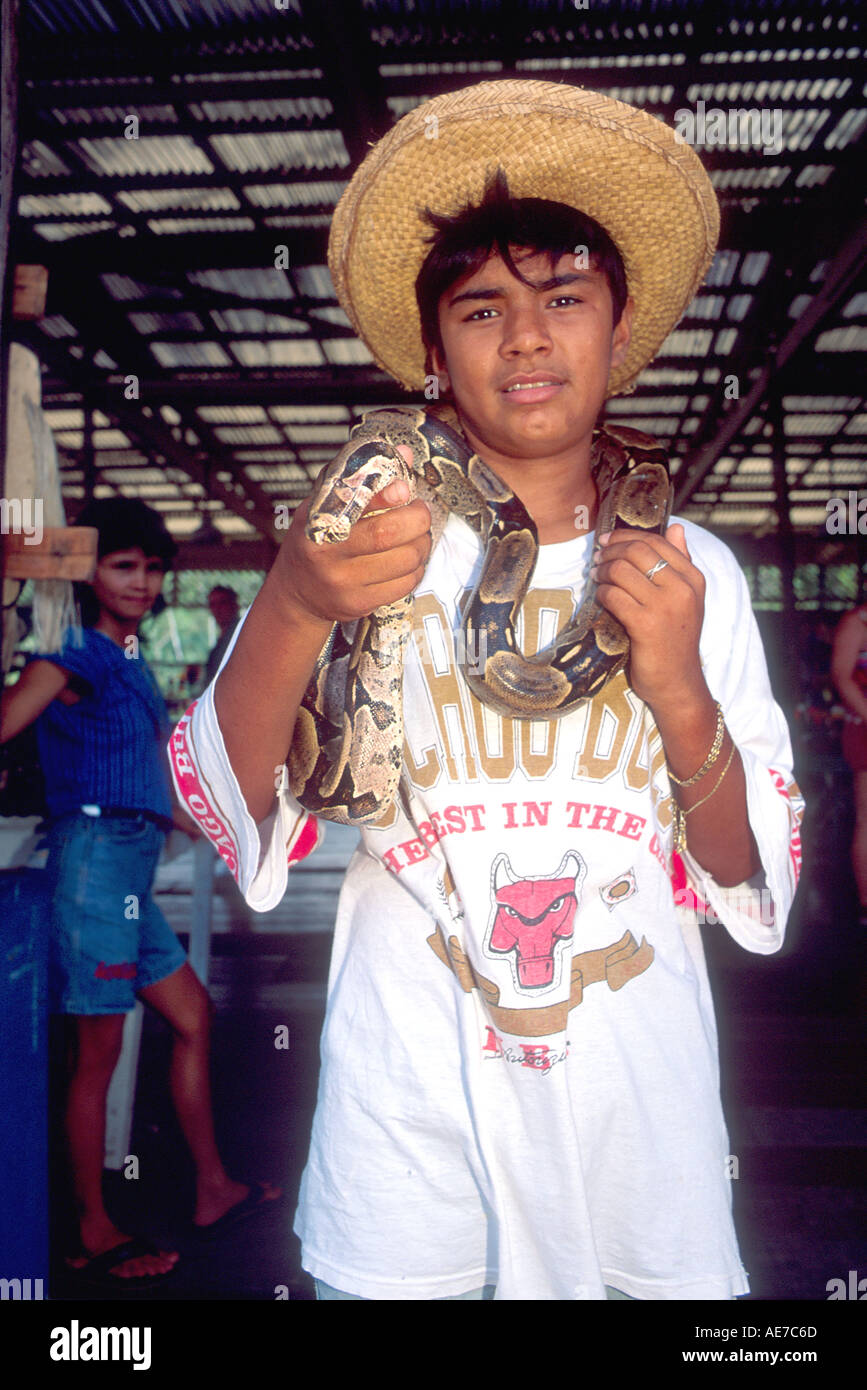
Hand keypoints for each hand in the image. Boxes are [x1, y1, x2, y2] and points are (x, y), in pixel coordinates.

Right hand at [273, 447, 431, 626]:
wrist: (296, 593)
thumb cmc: (316, 539)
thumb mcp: (325, 504)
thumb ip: (361, 477)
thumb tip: (405, 453)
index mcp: (318, 524)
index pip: (357, 506)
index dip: (388, 496)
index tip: (406, 488)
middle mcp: (328, 557)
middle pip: (388, 535)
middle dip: (416, 519)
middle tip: (419, 512)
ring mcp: (344, 585)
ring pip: (404, 561)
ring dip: (422, 544)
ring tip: (416, 536)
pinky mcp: (360, 605)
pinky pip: (404, 584)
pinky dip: (416, 568)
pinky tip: (408, 559)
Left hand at [590, 523, 706, 714]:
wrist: (678, 683)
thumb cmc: (676, 639)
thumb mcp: (686, 599)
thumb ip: (681, 563)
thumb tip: (677, 527)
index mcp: (694, 578)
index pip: (657, 541)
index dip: (627, 536)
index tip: (608, 540)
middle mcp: (683, 588)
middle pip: (637, 551)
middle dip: (611, 551)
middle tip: (597, 558)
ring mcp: (665, 606)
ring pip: (622, 571)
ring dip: (603, 571)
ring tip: (596, 576)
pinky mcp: (646, 625)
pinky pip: (614, 596)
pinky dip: (602, 593)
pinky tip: (600, 598)